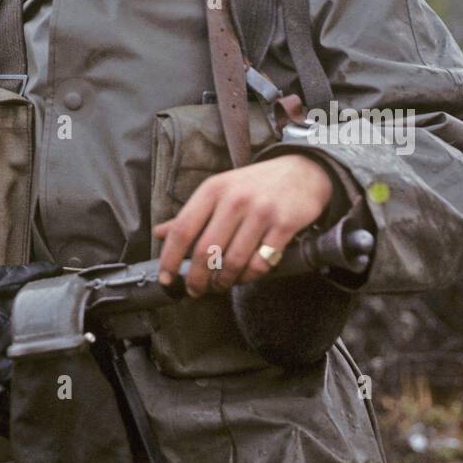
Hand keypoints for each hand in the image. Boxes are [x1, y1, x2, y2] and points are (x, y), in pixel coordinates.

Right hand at [0, 259, 58, 434]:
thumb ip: (26, 276)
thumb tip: (57, 268)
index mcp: (7, 328)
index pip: (42, 347)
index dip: (59, 354)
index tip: (76, 359)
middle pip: (29, 377)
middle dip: (47, 383)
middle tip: (67, 392)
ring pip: (11, 401)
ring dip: (29, 407)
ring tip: (50, 415)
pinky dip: (3, 425)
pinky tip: (18, 430)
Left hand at [152, 155, 332, 298]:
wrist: (302, 171)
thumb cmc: (254, 185)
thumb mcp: (220, 190)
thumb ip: (191, 214)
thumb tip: (160, 233)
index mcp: (213, 189)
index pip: (182, 229)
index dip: (170, 258)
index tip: (165, 279)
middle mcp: (235, 199)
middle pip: (205, 251)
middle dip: (197, 279)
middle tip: (195, 290)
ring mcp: (261, 212)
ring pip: (233, 262)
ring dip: (223, 281)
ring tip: (220, 285)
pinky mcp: (284, 225)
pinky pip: (260, 263)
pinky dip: (249, 277)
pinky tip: (245, 276)